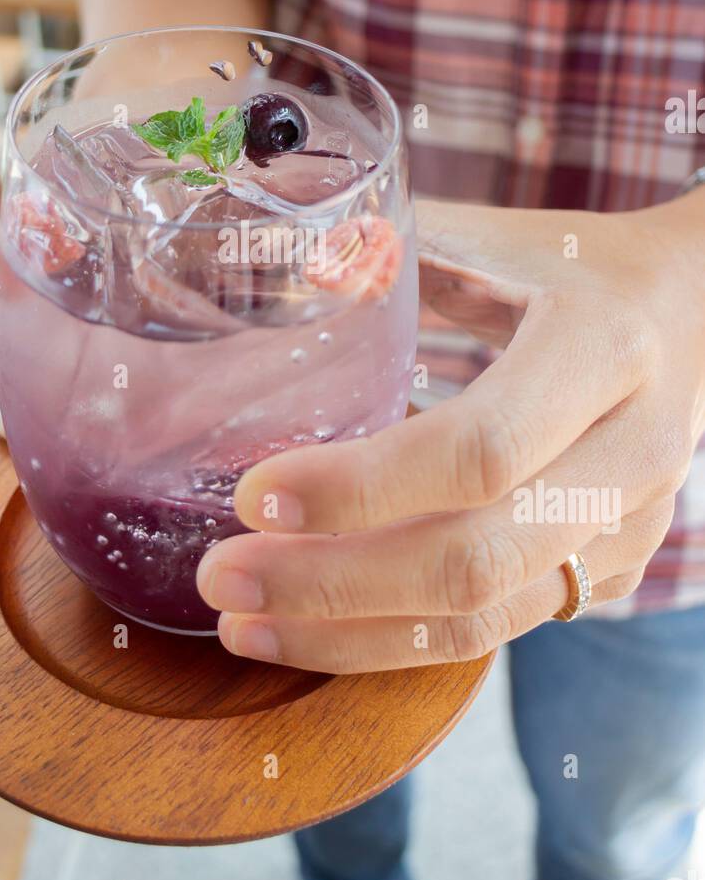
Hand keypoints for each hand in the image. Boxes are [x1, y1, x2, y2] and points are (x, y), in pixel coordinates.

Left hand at [197, 193, 704, 671]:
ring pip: (484, 622)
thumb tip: (256, 260)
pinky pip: (498, 631)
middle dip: (331, 586)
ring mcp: (631, 526)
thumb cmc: (582, 265)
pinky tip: (317, 626)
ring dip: (350, 636)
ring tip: (243, 625)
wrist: (701, 312)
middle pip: (475, 561)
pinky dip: (396, 641)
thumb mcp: (501, 239)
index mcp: (601, 350)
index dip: (361, 489)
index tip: (254, 494)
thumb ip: (388, 245)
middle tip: (222, 578)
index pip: (480, 450)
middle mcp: (631, 453)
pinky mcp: (612, 570)